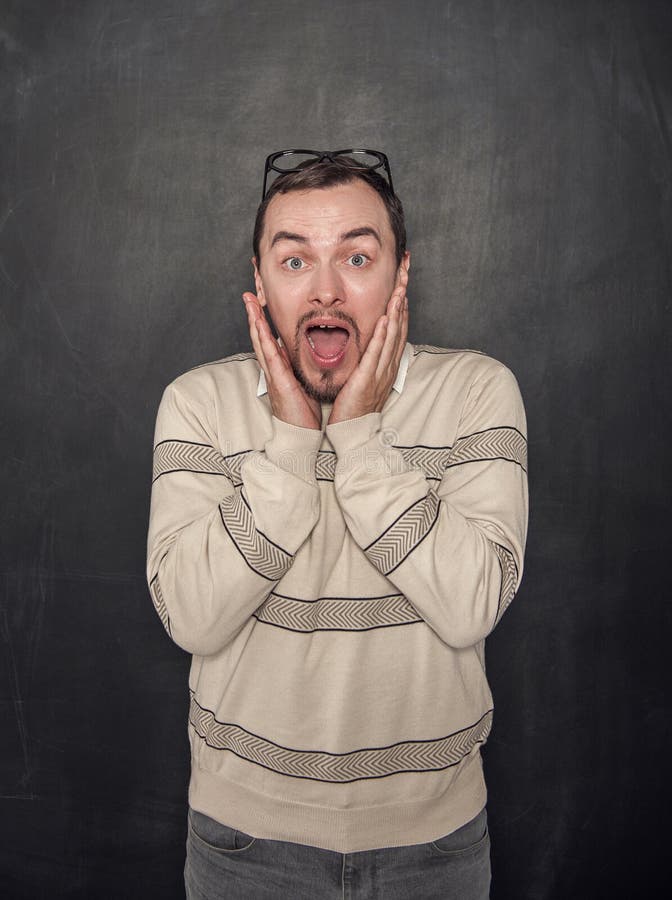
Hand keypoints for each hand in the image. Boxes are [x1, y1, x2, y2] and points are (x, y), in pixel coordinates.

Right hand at [243, 293, 320, 429]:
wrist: (301, 435)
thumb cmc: (303, 413)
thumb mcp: (302, 384)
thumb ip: (299, 368)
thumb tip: (303, 353)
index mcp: (280, 369)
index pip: (268, 340)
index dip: (263, 322)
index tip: (260, 303)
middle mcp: (273, 369)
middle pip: (259, 337)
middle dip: (253, 315)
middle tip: (248, 295)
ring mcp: (273, 375)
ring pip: (260, 343)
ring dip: (254, 321)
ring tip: (249, 302)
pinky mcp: (278, 381)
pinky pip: (269, 357)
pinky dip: (262, 339)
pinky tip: (258, 325)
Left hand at [328, 279, 408, 424]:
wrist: (354, 430)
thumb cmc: (355, 404)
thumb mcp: (365, 375)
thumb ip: (366, 356)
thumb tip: (364, 340)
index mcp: (387, 363)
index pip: (398, 327)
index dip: (401, 303)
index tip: (402, 281)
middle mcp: (388, 364)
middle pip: (399, 325)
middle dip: (402, 298)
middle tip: (405, 274)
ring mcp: (380, 371)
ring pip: (392, 336)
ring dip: (397, 310)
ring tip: (399, 288)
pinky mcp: (368, 378)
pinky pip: (377, 353)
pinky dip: (383, 334)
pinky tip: (387, 318)